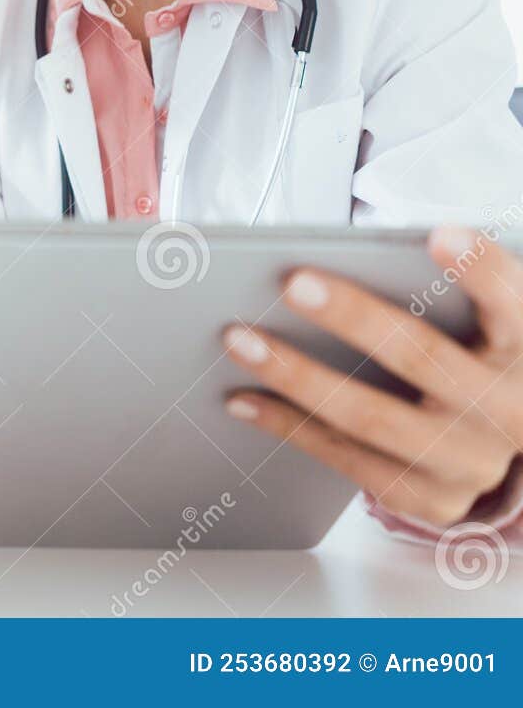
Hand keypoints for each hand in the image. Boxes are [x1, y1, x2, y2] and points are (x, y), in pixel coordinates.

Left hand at [223, 225, 522, 527]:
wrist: (494, 447)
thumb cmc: (466, 358)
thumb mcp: (474, 327)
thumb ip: (432, 294)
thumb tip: (329, 265)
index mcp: (522, 350)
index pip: (510, 304)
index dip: (479, 269)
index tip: (440, 234)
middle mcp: (504, 409)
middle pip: (422, 357)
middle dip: (355, 318)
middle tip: (292, 283)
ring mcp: (467, 461)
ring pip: (372, 416)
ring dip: (297, 376)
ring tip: (239, 340)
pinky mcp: (429, 499)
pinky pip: (346, 458)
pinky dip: (287, 424)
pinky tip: (240, 398)